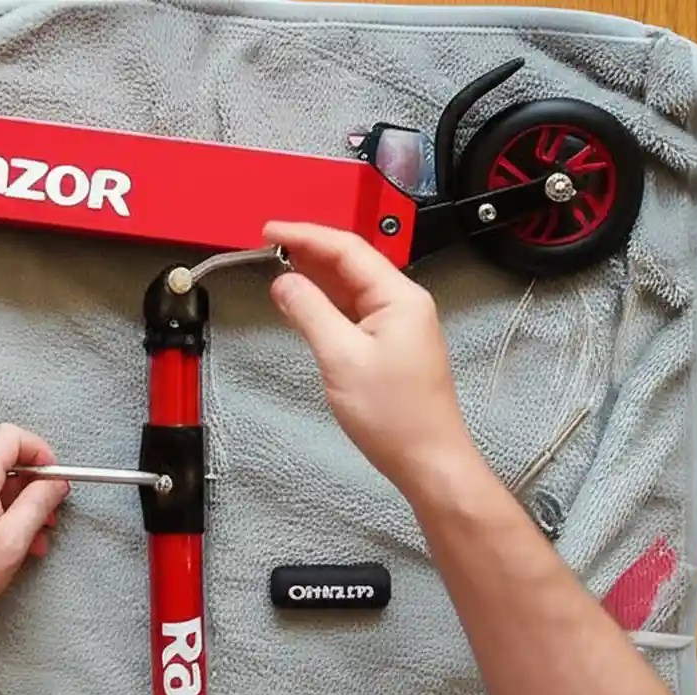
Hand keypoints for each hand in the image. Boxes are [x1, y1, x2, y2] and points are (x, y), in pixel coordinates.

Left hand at [0, 423, 70, 635]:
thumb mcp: (11, 540)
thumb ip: (38, 504)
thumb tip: (55, 483)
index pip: (11, 436)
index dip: (41, 452)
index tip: (56, 480)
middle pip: (2, 461)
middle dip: (32, 487)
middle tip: (50, 519)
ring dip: (17, 506)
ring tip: (33, 542)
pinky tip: (8, 546)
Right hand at [265, 222, 478, 494]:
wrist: (428, 461)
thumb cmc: (391, 414)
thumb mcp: (341, 359)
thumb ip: (310, 312)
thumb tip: (283, 282)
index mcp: (399, 296)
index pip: (347, 249)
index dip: (306, 235)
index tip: (268, 230)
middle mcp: (403, 302)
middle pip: (351, 263)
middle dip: (309, 251)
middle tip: (268, 246)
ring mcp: (399, 324)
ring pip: (352, 287)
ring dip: (316, 275)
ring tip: (278, 265)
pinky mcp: (391, 345)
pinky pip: (354, 310)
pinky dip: (326, 302)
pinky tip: (303, 300)